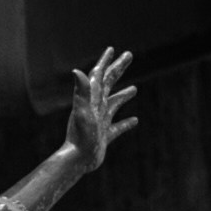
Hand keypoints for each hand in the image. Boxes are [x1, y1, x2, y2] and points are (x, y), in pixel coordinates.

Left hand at [58, 44, 137, 172]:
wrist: (77, 160)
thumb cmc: (80, 136)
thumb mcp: (83, 111)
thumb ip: (81, 91)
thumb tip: (76, 70)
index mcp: (91, 99)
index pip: (99, 75)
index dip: (105, 61)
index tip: (112, 49)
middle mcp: (95, 108)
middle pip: (108, 84)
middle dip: (118, 69)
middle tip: (128, 55)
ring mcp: (100, 121)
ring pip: (114, 104)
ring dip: (123, 95)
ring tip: (134, 89)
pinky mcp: (104, 136)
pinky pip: (117, 127)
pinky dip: (126, 123)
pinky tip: (134, 121)